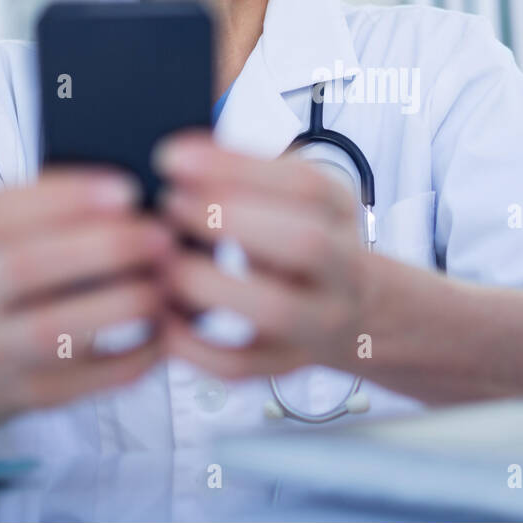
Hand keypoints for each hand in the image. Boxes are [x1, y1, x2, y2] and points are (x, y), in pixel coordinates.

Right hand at [0, 168, 176, 419]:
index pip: (3, 210)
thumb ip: (83, 216)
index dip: (66, 197)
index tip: (128, 191)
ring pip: (50, 331)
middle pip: (24, 267)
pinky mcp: (35, 392)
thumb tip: (157, 202)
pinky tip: (164, 333)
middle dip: (101, 249)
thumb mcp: (37, 237)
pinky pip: (84, 380)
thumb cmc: (36, 280)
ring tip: (164, 287)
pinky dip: (130, 356)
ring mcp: (2, 347)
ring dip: (118, 305)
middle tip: (163, 238)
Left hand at [152, 131, 375, 378]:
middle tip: (170, 205)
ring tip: (164, 260)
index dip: (237, 168)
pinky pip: (240, 365)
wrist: (359, 310)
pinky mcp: (285, 362)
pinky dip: (194, 345)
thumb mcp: (299, 195)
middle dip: (228, 220)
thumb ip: (251, 172)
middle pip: (305, 244)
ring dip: (207, 283)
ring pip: (275, 310)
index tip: (174, 158)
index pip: (305, 184)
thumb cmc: (308, 239)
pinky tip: (163, 316)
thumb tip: (182, 158)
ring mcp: (317, 320)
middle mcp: (340, 267)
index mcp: (339, 213)